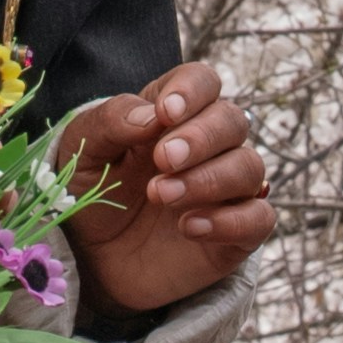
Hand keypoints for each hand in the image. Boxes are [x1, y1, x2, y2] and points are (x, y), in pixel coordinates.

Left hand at [57, 61, 273, 318]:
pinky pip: (259, 218)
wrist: (93, 261)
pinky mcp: (235, 233)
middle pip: (233, 120)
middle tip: (162, 159)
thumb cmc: (90, 194)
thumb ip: (110, 123)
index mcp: (172, 115)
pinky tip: (189, 227)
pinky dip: (231, 221)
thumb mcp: (83, 153)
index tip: (166, 112)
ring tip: (161, 196)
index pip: (203, 81)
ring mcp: (226, 189)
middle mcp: (208, 146)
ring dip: (209, 178)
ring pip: (249, 167)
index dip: (191, 90)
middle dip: (200, 137)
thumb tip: (151, 116)